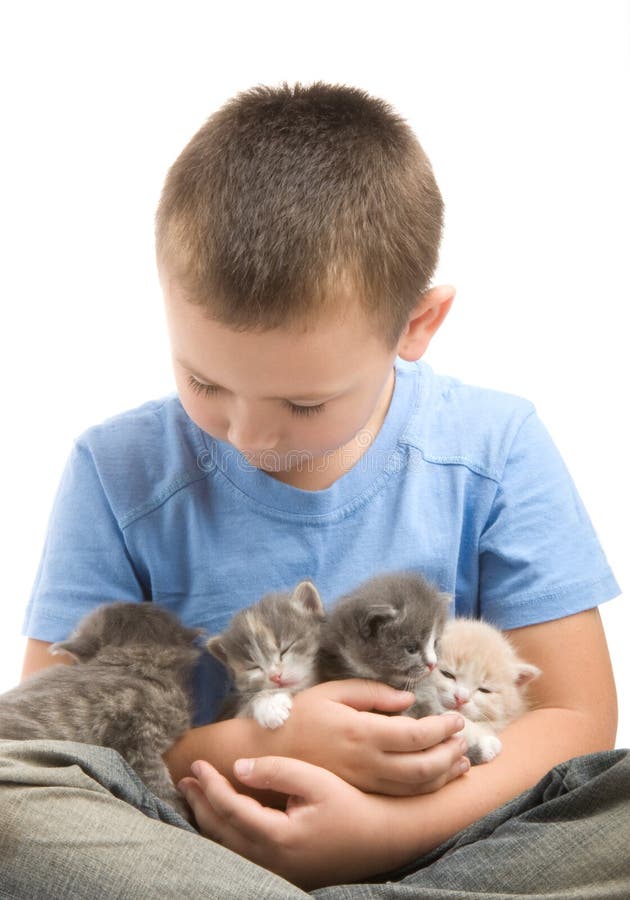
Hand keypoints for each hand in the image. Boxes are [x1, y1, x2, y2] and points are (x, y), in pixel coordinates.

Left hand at [178, 756, 419, 889]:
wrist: (379, 839)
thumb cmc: (351, 805)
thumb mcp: (316, 780)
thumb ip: (276, 771)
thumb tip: (239, 767)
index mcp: (276, 836)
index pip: (229, 808)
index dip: (209, 784)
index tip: (196, 764)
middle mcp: (270, 860)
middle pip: (220, 831)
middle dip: (200, 803)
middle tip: (185, 778)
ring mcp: (274, 871)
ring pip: (227, 846)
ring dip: (208, 818)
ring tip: (196, 795)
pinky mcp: (281, 872)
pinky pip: (240, 853)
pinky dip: (224, 832)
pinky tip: (221, 816)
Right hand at [264, 679, 468, 795]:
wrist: (271, 752)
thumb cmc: (302, 715)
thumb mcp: (333, 691)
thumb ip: (372, 692)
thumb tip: (407, 701)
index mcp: (361, 731)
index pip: (415, 735)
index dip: (441, 728)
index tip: (455, 719)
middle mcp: (366, 762)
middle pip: (422, 766)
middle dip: (449, 753)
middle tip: (463, 737)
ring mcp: (363, 782)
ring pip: (414, 787)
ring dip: (443, 775)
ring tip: (460, 759)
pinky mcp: (360, 793)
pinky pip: (400, 797)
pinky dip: (425, 790)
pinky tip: (438, 779)